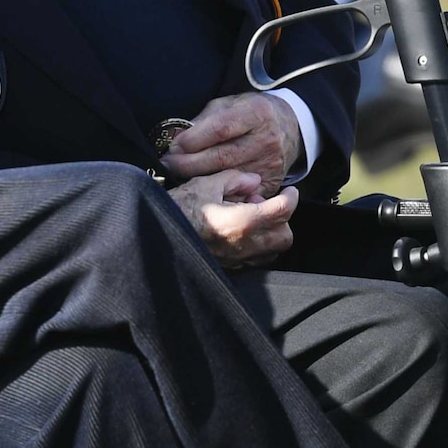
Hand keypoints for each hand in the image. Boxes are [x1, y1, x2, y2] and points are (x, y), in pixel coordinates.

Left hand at [159, 90, 302, 192]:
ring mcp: (270, 164)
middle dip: (188, 163)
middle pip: (221, 157)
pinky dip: (218, 193)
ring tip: (177, 175)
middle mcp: (266, 139)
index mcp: (257, 113)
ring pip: (227, 178)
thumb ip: (205, 120)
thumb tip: (178, 138)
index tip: (173, 145)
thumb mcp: (231, 104)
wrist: (290, 127)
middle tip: (168, 164)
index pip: (220, 128)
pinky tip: (202, 189)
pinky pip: (240, 193)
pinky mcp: (271, 183)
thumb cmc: (252, 113)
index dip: (193, 139)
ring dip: (197, 179)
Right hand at [170, 169, 296, 267]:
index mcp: (242, 221)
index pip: (283, 210)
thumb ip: (236, 179)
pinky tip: (241, 234)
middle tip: (266, 206)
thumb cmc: (179, 208)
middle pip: (285, 236)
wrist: (156, 235)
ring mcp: (237, 260)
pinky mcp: (229, 268)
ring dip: (270, 235)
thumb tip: (254, 182)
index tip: (289, 191)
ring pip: (272, 251)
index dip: (291, 197)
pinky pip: (255, 260)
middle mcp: (244, 245)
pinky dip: (257, 247)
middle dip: (282, 220)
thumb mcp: (206, 183)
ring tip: (253, 221)